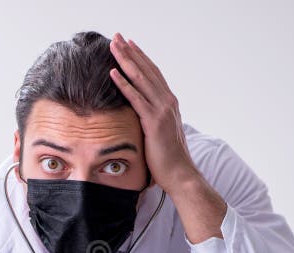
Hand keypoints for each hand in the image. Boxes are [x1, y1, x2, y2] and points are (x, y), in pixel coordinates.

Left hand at [108, 32, 199, 191]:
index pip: (153, 74)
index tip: (129, 45)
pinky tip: (113, 73)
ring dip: (126, 61)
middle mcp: (168, 102)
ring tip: (113, 47)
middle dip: (131, 52)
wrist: (180, 174)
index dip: (141, 58)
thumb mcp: (160, 133)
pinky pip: (136, 99)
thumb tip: (141, 116)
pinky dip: (124, 84)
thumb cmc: (168, 158)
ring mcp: (162, 111)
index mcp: (169, 103)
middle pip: (147, 70)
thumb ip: (152, 120)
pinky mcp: (154, 122)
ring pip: (141, 79)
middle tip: (117, 37)